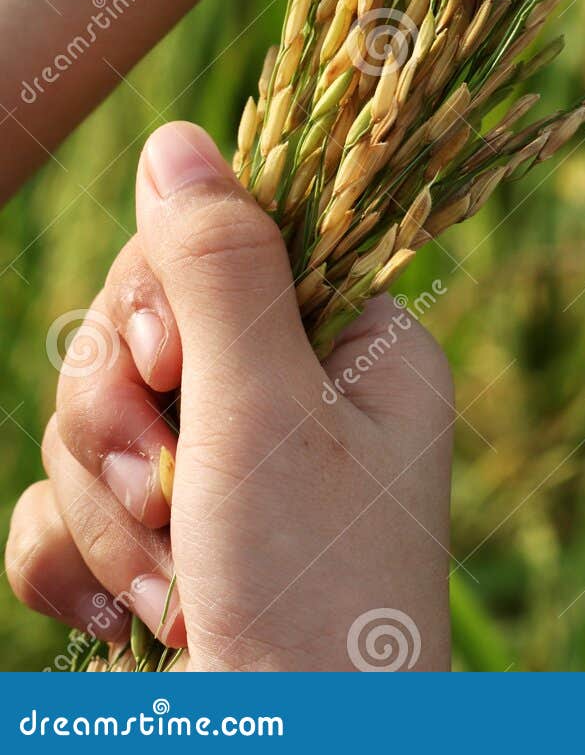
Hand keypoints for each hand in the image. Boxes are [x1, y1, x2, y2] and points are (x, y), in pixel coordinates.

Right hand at [4, 124, 452, 670]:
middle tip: (168, 490)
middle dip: (123, 421)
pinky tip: (128, 618)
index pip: (222, 240)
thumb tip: (174, 136)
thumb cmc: (312, 596)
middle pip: (141, 329)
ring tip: (171, 583)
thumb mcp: (267, 411)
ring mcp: (224, 473)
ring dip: (109, 508)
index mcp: (349, 340)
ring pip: (93, 418)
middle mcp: (292, 395)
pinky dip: (78, 562)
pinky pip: (65, 504)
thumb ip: (216, 268)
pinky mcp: (165, 545)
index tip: (171, 367)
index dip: (162, 298)